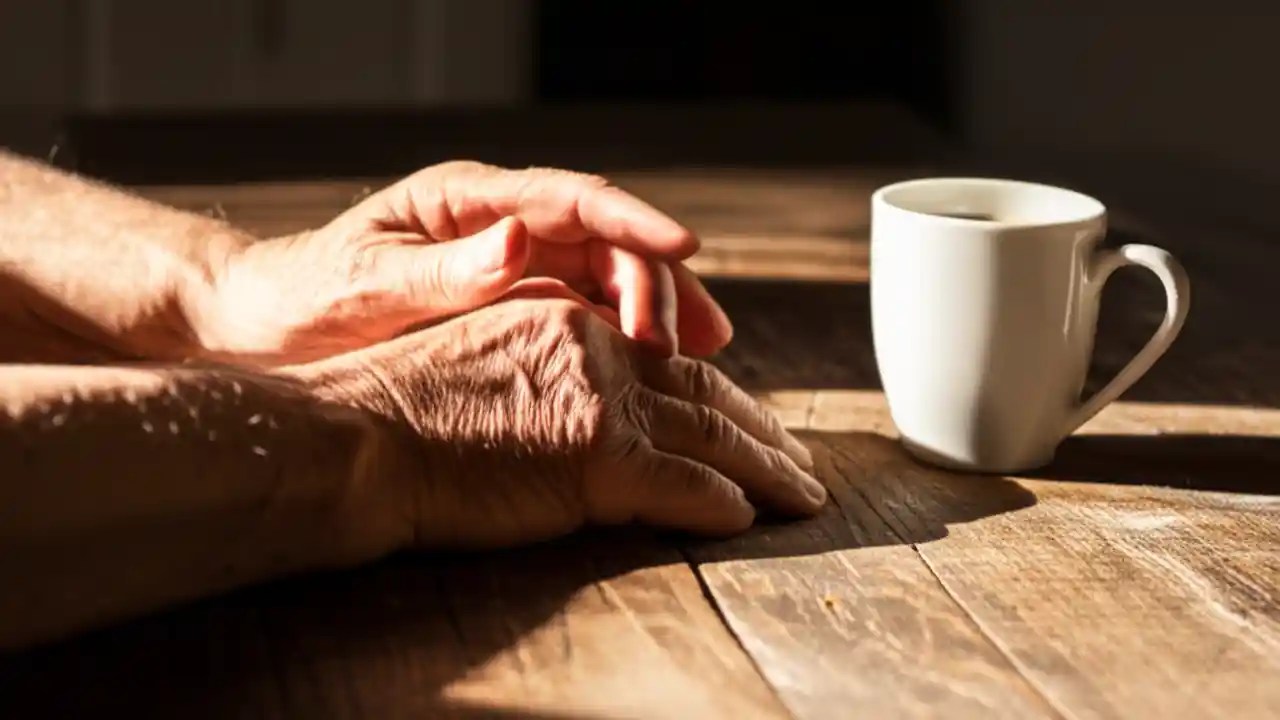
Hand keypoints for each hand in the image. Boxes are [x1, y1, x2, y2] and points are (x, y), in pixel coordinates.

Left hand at [206, 161, 732, 363]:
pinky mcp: (513, 303)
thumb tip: (522, 242)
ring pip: (608, 275)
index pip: (571, 198)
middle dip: (658, 283)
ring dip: (660, 309)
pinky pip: (587, 311)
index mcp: (467, 200)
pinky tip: (662, 370)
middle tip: (690, 346)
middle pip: (604, 240)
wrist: (264, 329)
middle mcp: (501, 224)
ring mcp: (512, 262)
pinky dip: (628, 336)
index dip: (635, 221)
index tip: (687, 246)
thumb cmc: (304, 300)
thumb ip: (444, 269)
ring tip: (709, 354)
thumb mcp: (365, 286)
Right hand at [293, 298, 822, 547]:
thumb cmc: (399, 415)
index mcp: (569, 323)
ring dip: (767, 472)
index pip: (668, 360)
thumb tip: (594, 414)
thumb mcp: (484, 365)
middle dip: (763, 432)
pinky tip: (747, 520)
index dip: (721, 394)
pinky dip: (722, 504)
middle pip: (706, 393)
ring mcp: (599, 401)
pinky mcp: (597, 457)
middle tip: (800, 460)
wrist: (354, 439)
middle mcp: (595, 350)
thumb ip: (550, 377)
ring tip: (803, 496)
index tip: (751, 421)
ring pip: (713, 437)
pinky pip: (685, 484)